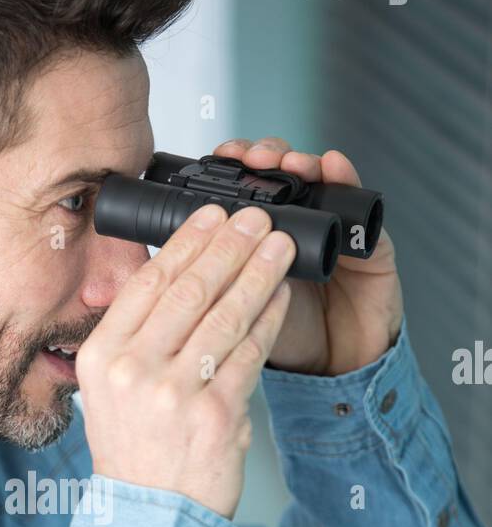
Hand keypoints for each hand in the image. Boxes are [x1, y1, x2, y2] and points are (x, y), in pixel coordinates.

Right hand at [76, 203, 294, 519]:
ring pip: (225, 314)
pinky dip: (270, 318)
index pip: (148, 284)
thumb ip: (134, 338)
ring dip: (258, 272)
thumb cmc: (136, 452)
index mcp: (101, 357)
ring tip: (279, 246)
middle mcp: (133, 372)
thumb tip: (176, 275)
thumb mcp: (109, 391)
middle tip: (256, 219)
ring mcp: (175, 393)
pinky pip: (251, 353)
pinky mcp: (217, 414)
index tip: (212, 215)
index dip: (186, 242)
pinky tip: (282, 295)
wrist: (151, 518)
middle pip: (190, 290)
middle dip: (229, 246)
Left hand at [212, 138, 402, 374]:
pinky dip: (347, 181)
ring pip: (315, 179)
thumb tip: (157, 256)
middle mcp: (294, 225)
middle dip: (259, 159)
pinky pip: (360, 205)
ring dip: (299, 162)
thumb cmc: (281, 338)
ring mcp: (333, 229)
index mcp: (255, 239)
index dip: (228, 168)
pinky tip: (333, 166)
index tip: (210, 161)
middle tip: (246, 156)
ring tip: (285, 160)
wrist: (329, 369)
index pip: (241, 186)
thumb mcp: (228, 312)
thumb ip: (203, 284)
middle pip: (276, 174)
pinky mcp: (369, 242)